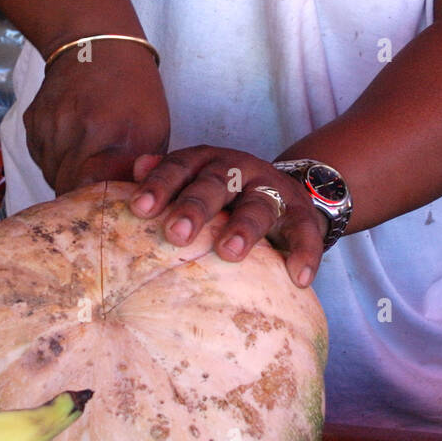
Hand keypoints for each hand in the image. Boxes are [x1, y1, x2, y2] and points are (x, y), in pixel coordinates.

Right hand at [23, 39, 170, 195]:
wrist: (97, 45)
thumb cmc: (136, 91)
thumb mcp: (154, 131)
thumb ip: (142, 173)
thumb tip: (133, 207)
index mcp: (113, 138)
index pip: (94, 196)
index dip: (100, 204)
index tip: (109, 205)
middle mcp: (76, 134)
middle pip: (68, 190)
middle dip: (82, 195)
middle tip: (97, 187)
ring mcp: (49, 127)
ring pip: (52, 176)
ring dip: (68, 176)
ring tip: (87, 159)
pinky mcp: (31, 122)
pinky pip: (41, 158)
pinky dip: (55, 159)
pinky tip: (72, 141)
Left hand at [127, 145, 327, 287]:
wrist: (284, 189)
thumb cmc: (224, 194)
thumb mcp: (196, 178)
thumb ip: (166, 176)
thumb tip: (137, 166)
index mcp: (208, 162)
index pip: (181, 166)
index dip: (161, 184)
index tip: (140, 208)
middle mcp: (240, 169)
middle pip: (216, 184)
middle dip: (195, 207)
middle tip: (176, 234)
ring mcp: (272, 189)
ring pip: (259, 205)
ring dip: (244, 227)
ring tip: (229, 252)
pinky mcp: (301, 213)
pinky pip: (305, 233)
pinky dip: (304, 254)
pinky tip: (298, 278)